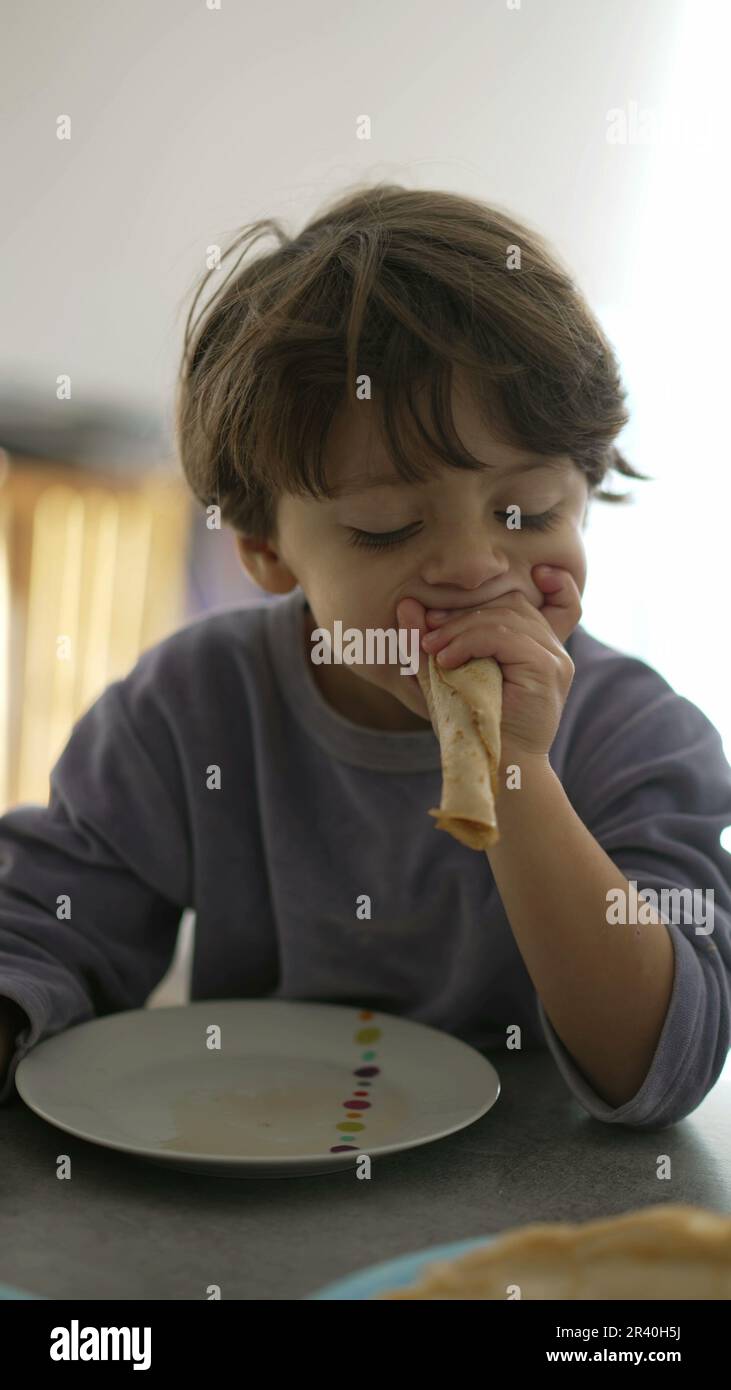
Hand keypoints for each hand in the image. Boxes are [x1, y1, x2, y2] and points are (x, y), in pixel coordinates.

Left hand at [412, 565, 580, 762]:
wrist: (496, 768)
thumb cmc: (471, 727)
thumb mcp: (445, 677)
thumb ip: (430, 643)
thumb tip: (407, 605)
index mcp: (536, 649)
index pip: (519, 601)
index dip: (481, 598)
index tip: (435, 616)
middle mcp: (552, 649)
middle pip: (509, 604)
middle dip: (462, 614)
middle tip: (427, 633)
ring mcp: (554, 658)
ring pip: (505, 617)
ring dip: (460, 628)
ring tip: (432, 650)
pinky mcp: (547, 670)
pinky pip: (506, 637)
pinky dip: (470, 642)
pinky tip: (447, 660)